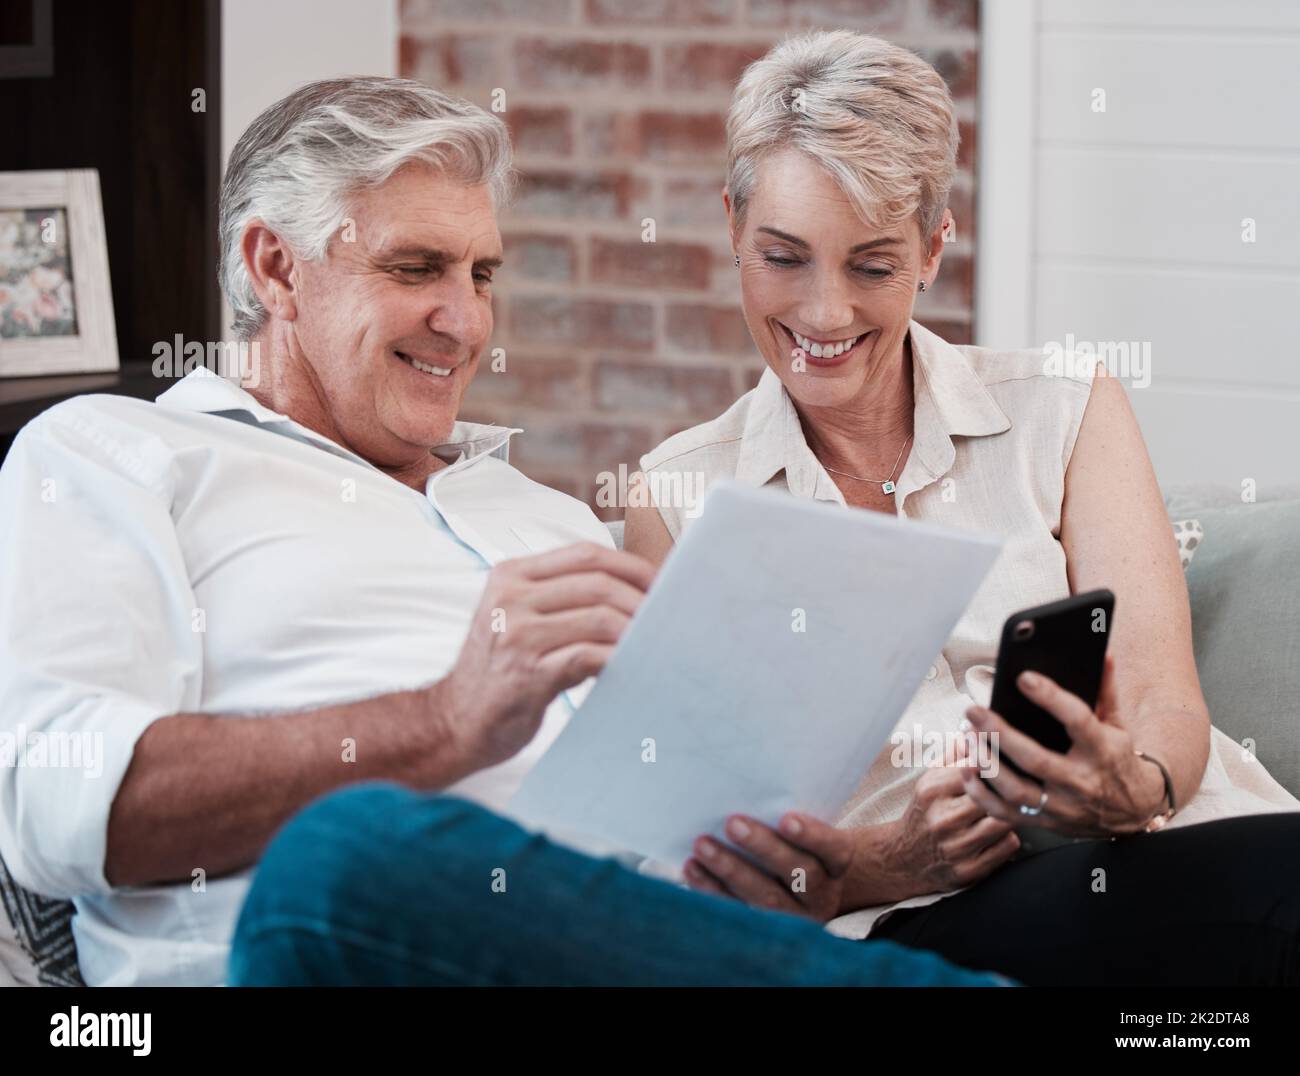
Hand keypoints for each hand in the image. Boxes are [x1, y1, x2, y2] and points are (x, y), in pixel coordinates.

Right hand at [437, 542, 654, 768]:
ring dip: (634, 631)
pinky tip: (632, 666)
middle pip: (596, 583)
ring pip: (598, 618)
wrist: (455, 721)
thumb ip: (561, 599)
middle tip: (666, 618)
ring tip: (654, 644)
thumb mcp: (518, 618)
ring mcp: (516, 635)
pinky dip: (617, 659)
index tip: (659, 584)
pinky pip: (588, 656)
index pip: (584, 554)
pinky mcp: (527, 674)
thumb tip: (631, 594)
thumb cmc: (499, 670)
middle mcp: (510, 599)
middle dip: (640, 600)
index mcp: (510, 575)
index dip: (630, 565)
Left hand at [683, 813, 854, 920]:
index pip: (833, 849)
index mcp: (836, 864)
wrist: (802, 888)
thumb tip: (744, 786)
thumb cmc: (797, 845)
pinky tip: (692, 869)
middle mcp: (821, 895)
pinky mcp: (764, 929)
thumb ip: (787, 816)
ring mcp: (794, 917)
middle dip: (763, 848)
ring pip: (766, 898)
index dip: (812, 835)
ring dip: (731, 870)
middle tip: (732, 823)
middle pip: (798, 873)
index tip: (786, 819)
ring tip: (702, 846)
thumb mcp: (804, 832)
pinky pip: (738, 911)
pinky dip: (712, 889)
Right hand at [885, 760, 1020, 895]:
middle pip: (993, 796)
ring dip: (1010, 814)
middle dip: (1004, 791)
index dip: (992, 764)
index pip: (976, 768)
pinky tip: (998, 833)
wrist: (905, 858)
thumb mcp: (930, 779)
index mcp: (932, 791)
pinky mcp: (969, 870)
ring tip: (1003, 811)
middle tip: (1011, 787)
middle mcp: (943, 819)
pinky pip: (1008, 846)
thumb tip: (976, 732)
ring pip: (1004, 822)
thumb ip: (954, 755)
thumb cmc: (924, 813)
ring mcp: (957, 847)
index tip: (1000, 763)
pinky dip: (1008, 837)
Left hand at [960, 653, 1166, 836]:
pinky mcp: (1047, 822)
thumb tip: (1103, 654)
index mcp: (1103, 750)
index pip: (1077, 720)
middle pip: (1036, 760)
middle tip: (974, 711)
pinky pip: (1006, 813)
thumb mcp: (1118, 725)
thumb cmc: (1118, 760)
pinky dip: (981, 793)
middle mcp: (1082, 781)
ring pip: (1017, 791)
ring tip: (968, 737)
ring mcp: (1063, 807)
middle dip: (1000, 734)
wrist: (1136, 812)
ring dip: (987, 764)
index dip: (1051, 698)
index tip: (1024, 678)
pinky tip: (966, 768)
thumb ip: (1105, 690)